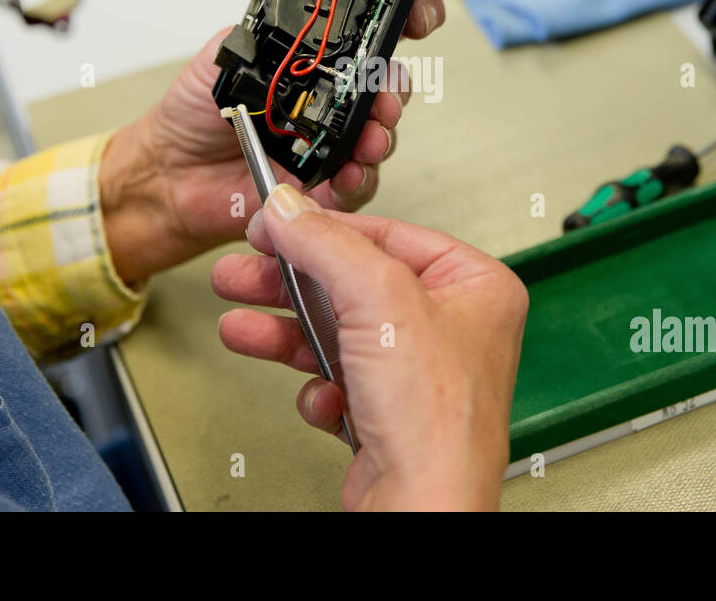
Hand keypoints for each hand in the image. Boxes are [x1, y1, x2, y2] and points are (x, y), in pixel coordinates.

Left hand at [99, 0, 446, 280]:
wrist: (167, 174)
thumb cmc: (192, 115)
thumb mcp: (223, 57)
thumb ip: (262, 36)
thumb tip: (300, 23)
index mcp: (314, 65)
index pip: (372, 38)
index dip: (404, 22)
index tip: (419, 20)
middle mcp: (329, 104)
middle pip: (387, 90)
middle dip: (394, 92)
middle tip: (383, 98)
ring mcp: (329, 148)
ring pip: (379, 139)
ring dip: (381, 137)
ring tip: (369, 138)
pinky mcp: (322, 191)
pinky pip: (356, 187)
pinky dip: (359, 180)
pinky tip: (349, 174)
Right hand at [211, 185, 528, 510]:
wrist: (419, 506)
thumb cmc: (436, 420)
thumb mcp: (377, 299)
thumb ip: (328, 244)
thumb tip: (291, 209)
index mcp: (475, 287)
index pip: (389, 236)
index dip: (325, 229)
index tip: (277, 223)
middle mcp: (453, 327)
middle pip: (352, 284)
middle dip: (290, 282)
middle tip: (242, 271)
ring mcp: (418, 374)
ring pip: (337, 333)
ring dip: (285, 331)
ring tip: (241, 325)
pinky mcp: (388, 414)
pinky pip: (338, 381)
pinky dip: (317, 387)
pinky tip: (317, 395)